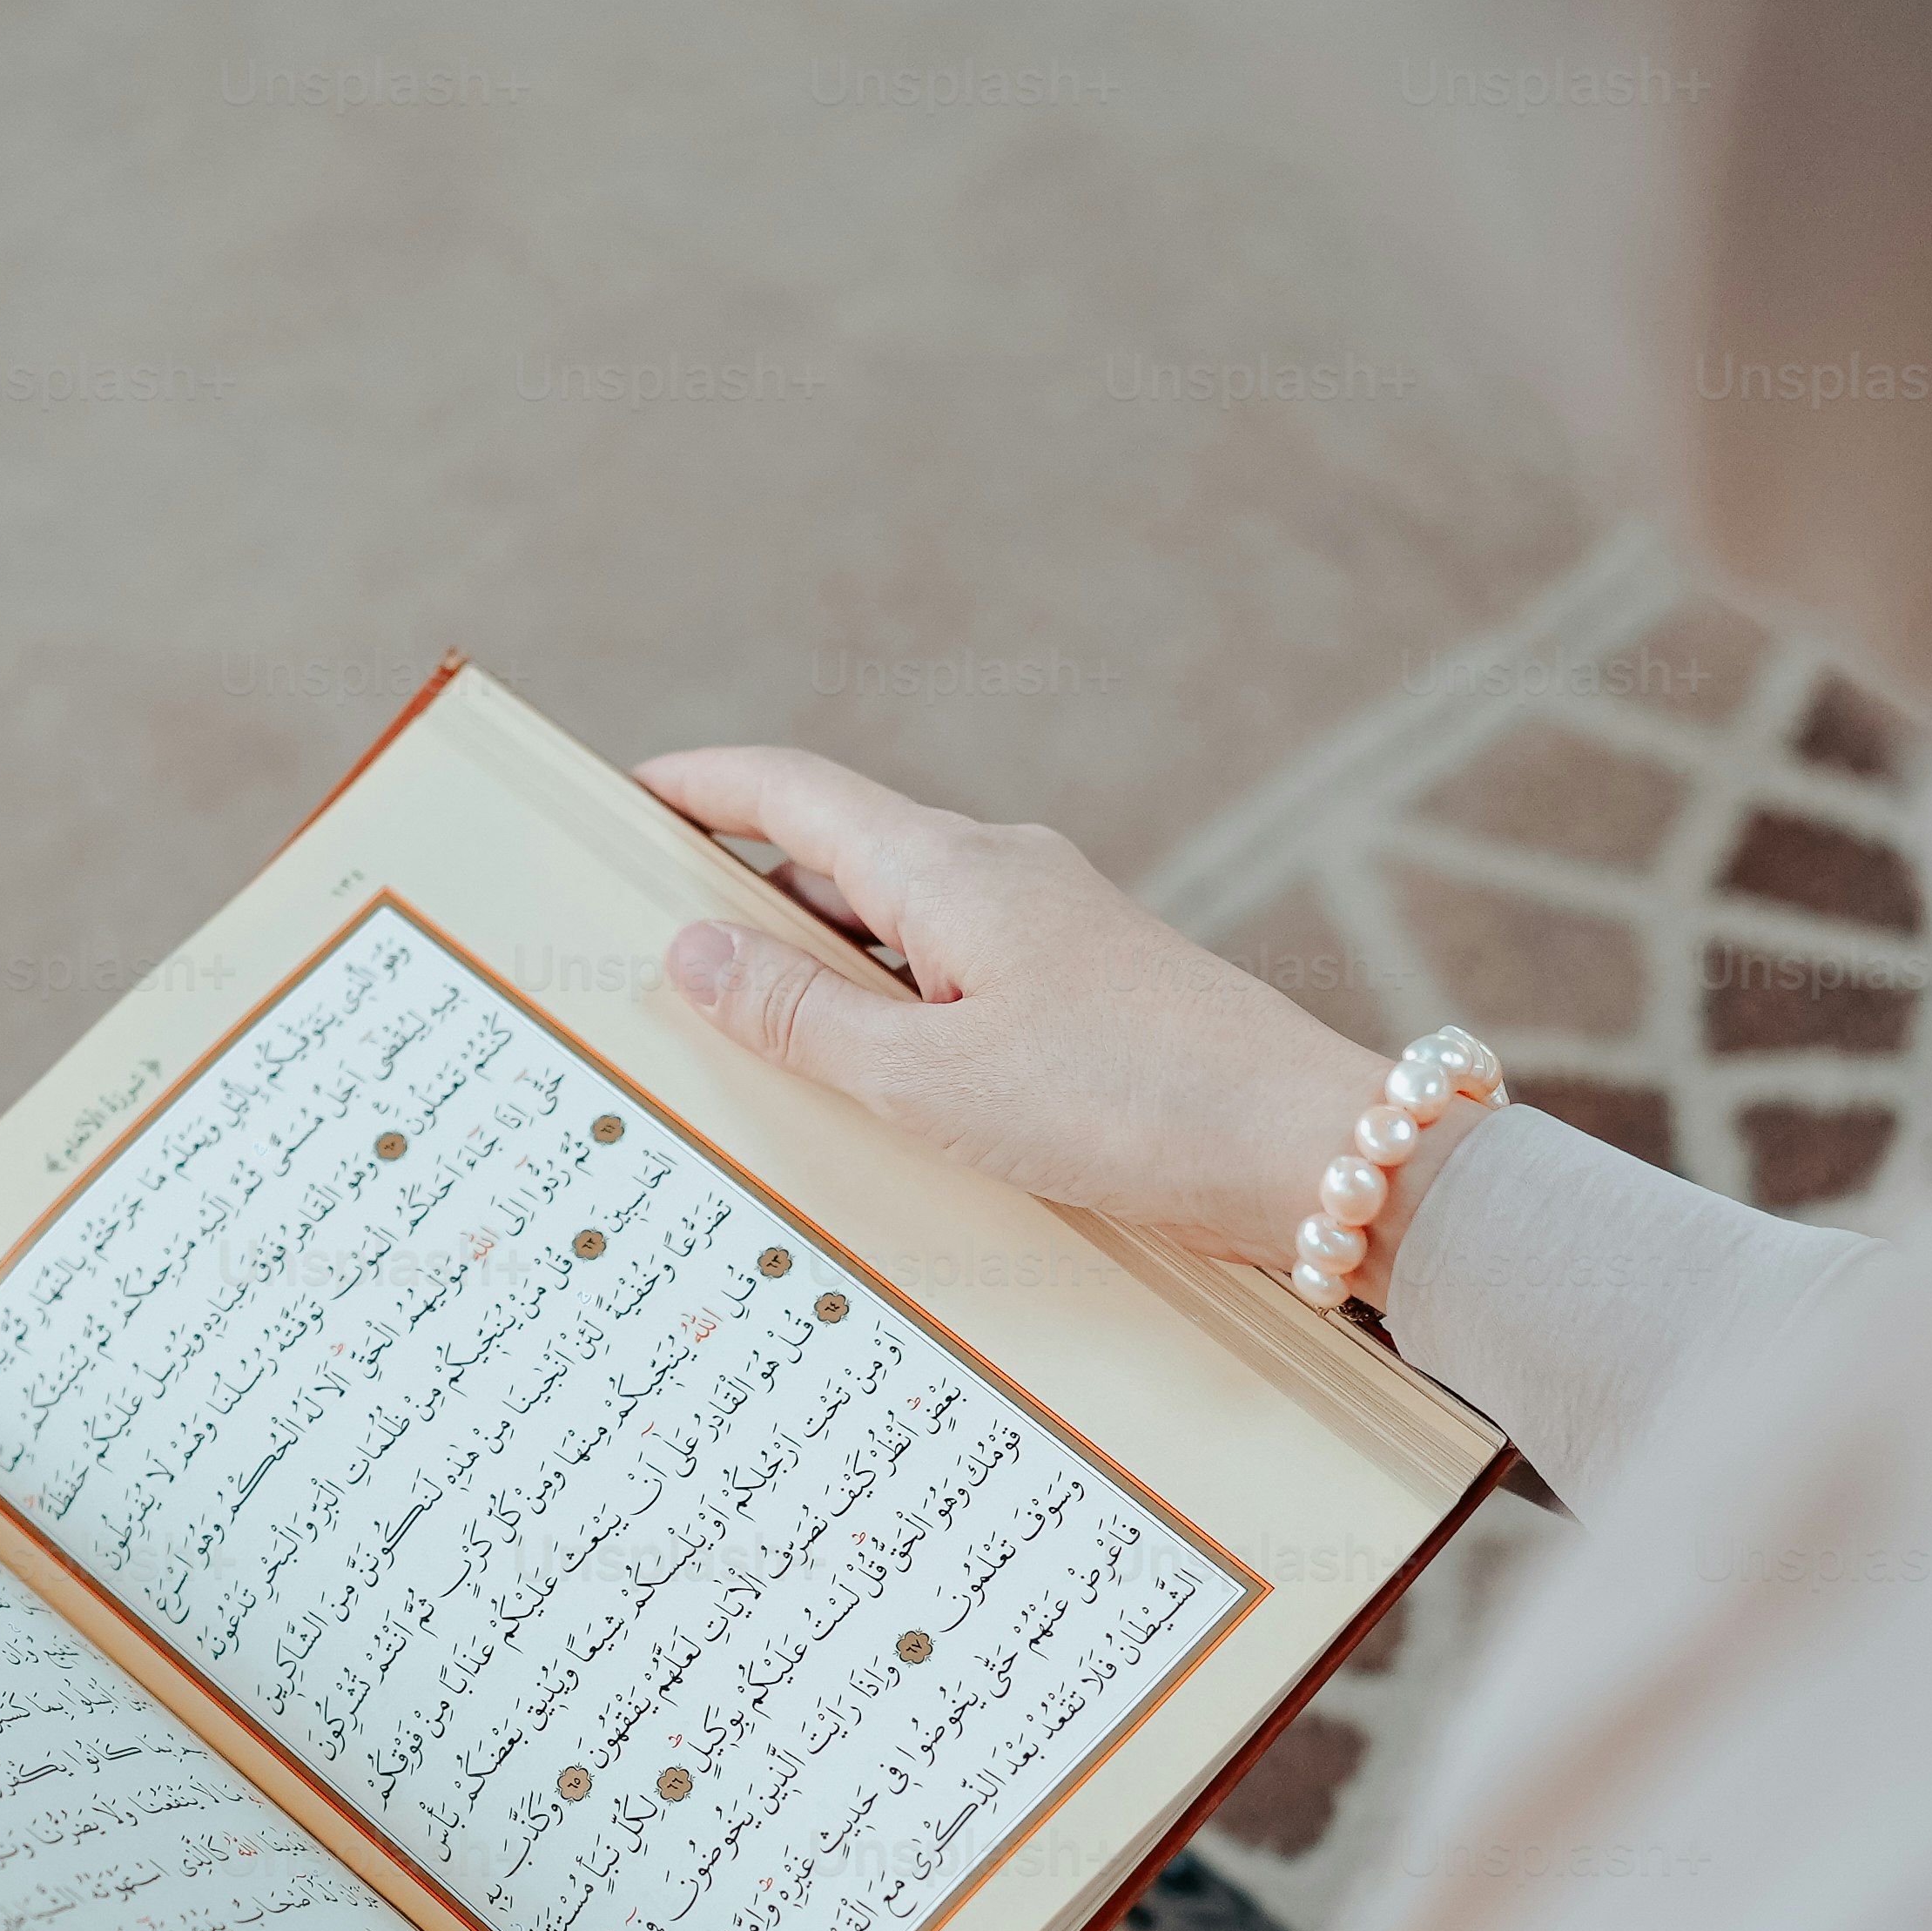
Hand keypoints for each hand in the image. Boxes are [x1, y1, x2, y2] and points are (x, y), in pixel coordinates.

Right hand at [640, 745, 1391, 1277]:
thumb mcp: (927, 1077)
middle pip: (839, 850)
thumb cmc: (1122, 1106)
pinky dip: (884, 1001)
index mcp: (948, 869)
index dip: (700, 782)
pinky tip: (866, 1072)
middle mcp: (997, 874)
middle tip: (648, 928)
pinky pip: (950, 972)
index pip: (791, 791)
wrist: (1305, 1147)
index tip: (626, 787)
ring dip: (813, 954)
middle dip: (741, 881)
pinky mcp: (1085, 987)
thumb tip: (689, 950)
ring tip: (733, 1016)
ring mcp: (1048, 926)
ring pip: (895, 918)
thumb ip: (801, 1015)